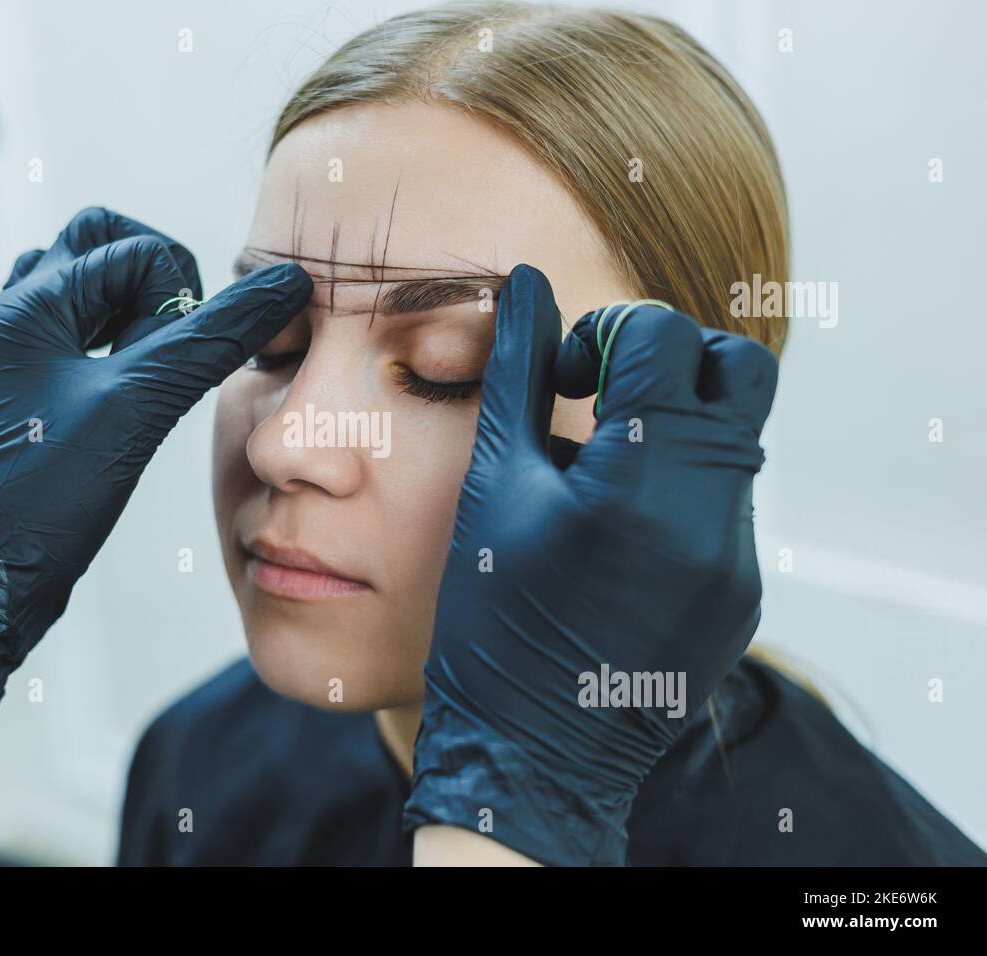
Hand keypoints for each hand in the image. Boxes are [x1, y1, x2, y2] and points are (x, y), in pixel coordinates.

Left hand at [0, 207, 311, 727]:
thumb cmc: (45, 495)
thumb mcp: (140, 405)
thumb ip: (212, 338)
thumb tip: (283, 284)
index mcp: (28, 305)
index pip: (133, 249)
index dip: (179, 291)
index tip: (185, 352)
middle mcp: (15, 318)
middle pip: (99, 246)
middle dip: (154, 279)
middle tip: (178, 334)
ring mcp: (18, 356)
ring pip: (89, 292)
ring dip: (137, 313)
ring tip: (159, 365)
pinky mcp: (28, 394)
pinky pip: (80, 337)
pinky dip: (120, 347)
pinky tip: (141, 392)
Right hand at [403, 265, 777, 864]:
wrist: (530, 752)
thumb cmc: (491, 618)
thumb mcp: (493, 487)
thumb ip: (514, 375)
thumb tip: (523, 284)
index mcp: (644, 479)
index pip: (665, 335)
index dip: (607, 336)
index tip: (564, 379)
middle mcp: (713, 514)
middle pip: (737, 370)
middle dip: (671, 362)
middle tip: (603, 399)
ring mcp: (737, 559)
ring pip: (734, 441)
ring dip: (672, 428)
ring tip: (598, 477)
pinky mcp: (742, 594)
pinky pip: (725, 507)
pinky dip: (677, 492)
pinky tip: (614, 537)